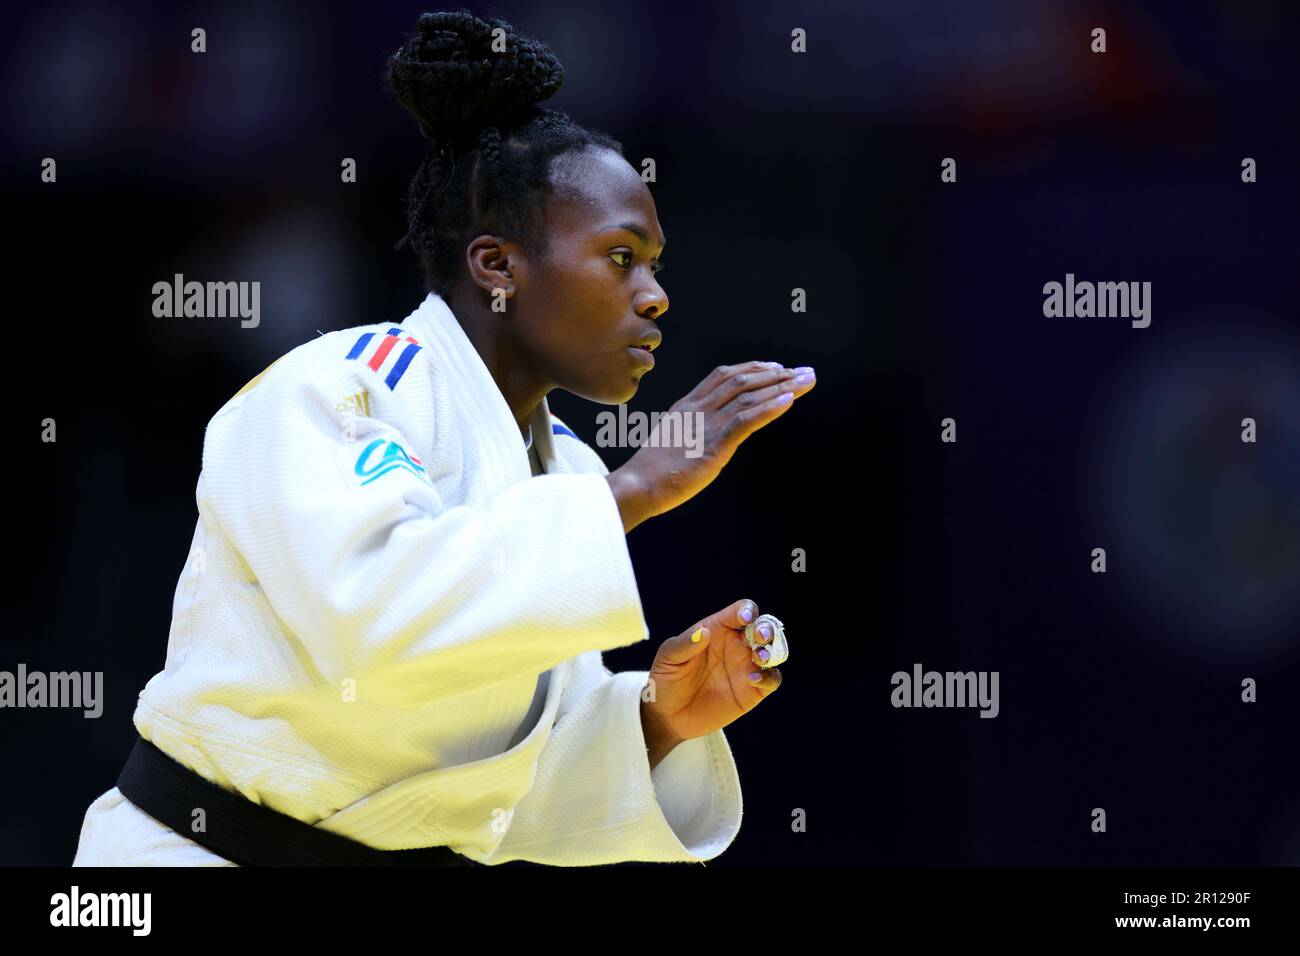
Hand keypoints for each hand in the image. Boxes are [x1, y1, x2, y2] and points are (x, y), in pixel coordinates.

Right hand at [606, 362, 814, 530]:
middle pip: (741, 380)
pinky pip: (745, 421)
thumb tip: (703, 438)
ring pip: (748, 396)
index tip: (774, 367)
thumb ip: (688, 433)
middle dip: (776, 374)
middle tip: (802, 372)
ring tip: (806, 381)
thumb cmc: (649, 473)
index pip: (722, 376)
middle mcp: (698, 410)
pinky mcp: (713, 446)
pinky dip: (769, 409)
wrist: (636, 486)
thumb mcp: (670, 442)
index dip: (751, 368)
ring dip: (782, 387)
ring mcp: (706, 425)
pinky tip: (789, 401)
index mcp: (686, 407)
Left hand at [641, 598, 782, 745]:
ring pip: (774, 651)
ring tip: (760, 658)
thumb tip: (703, 633)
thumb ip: (684, 645)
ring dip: (774, 650)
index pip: (740, 612)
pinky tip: (753, 680)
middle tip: (760, 636)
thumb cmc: (666, 679)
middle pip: (764, 627)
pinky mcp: (752, 690)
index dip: (747, 610)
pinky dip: (769, 677)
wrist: (668, 715)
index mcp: (718, 630)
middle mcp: (737, 645)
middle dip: (767, 628)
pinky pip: (772, 679)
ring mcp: (746, 667)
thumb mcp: (668, 659)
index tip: (745, 617)